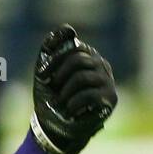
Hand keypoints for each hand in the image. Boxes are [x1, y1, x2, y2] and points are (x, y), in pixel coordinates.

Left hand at [31, 24, 116, 153]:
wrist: (54, 125)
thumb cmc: (50, 96)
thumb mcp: (46, 70)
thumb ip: (51, 47)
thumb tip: (67, 28)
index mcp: (87, 56)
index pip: (74, 47)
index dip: (55, 59)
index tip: (42, 73)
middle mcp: (101, 65)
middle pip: (79, 59)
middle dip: (59, 75)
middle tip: (52, 88)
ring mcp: (108, 82)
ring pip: (83, 77)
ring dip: (65, 91)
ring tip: (61, 101)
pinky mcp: (110, 99)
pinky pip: (90, 94)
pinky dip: (73, 103)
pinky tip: (68, 109)